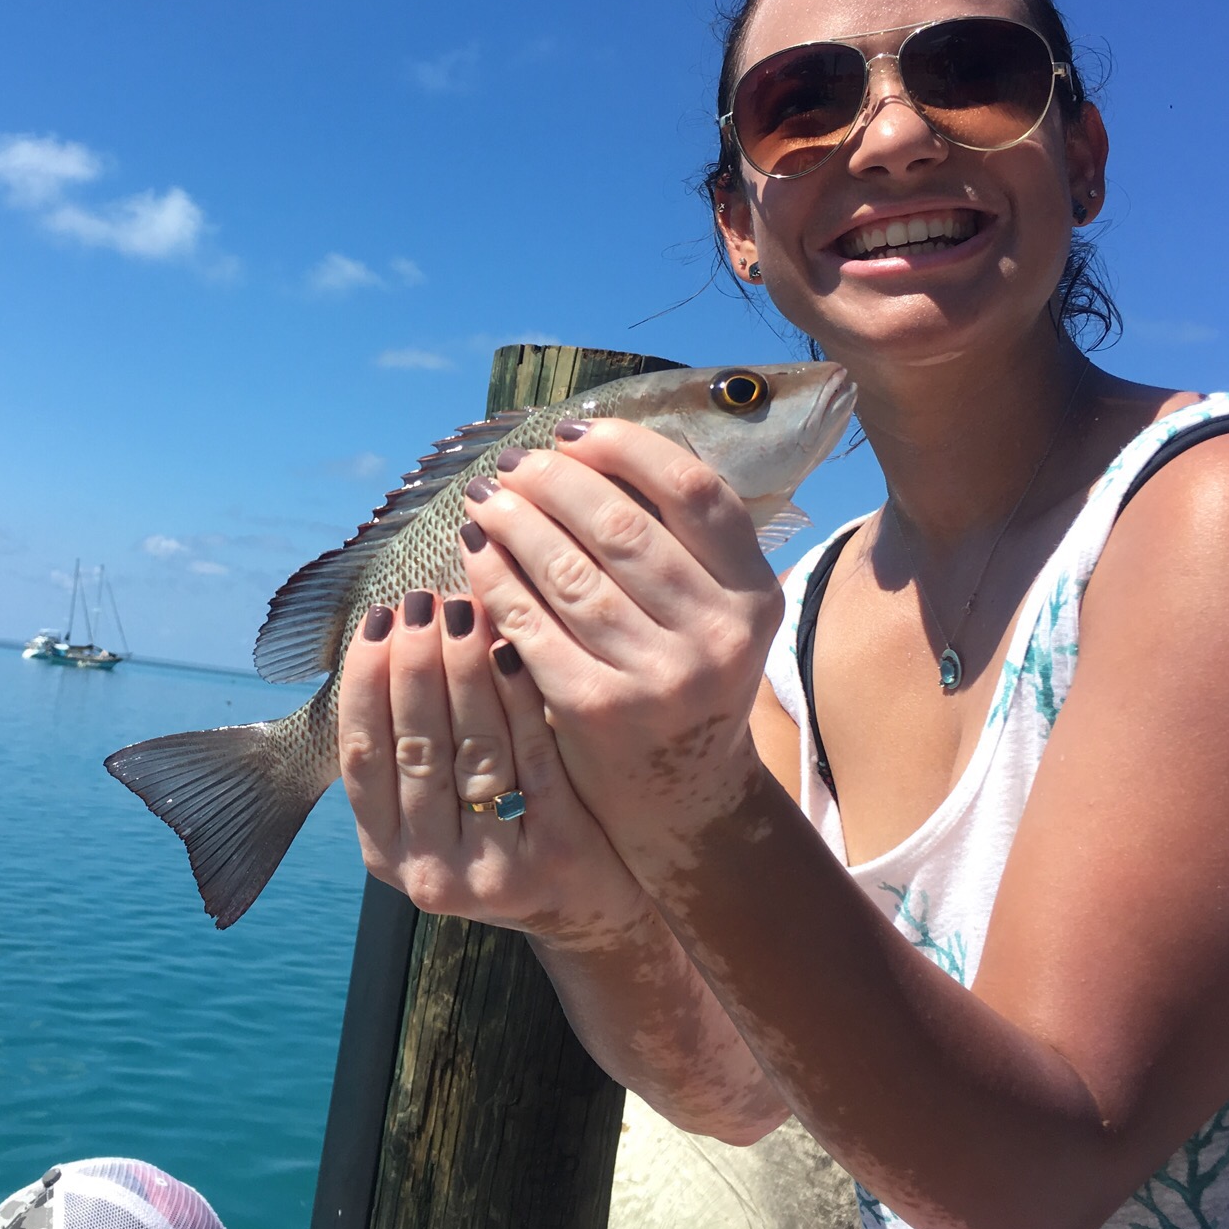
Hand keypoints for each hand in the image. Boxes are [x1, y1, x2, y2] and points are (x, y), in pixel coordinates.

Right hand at [336, 588, 655, 949]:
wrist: (586, 907)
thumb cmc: (498, 834)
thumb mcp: (434, 812)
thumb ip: (408, 745)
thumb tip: (393, 627)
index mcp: (385, 853)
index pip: (362, 757)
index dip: (365, 682)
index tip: (377, 619)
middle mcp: (430, 872)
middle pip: (415, 748)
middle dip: (415, 664)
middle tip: (422, 602)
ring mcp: (493, 870)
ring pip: (473, 749)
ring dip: (464, 670)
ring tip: (465, 608)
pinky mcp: (556, 853)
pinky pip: (534, 757)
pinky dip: (519, 697)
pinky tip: (513, 646)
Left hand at [457, 419, 784, 866]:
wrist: (682, 795)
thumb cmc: (684, 679)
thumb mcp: (712, 611)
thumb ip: (676, 540)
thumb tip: (588, 445)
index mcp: (753, 594)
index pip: (694, 490)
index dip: (628, 448)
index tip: (574, 433)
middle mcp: (718, 635)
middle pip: (622, 525)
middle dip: (555, 482)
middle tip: (513, 464)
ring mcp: (659, 676)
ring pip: (569, 571)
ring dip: (515, 523)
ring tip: (486, 499)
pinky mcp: (597, 709)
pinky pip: (531, 623)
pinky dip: (496, 580)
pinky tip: (475, 555)